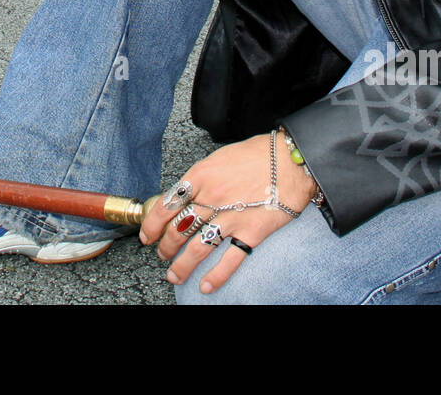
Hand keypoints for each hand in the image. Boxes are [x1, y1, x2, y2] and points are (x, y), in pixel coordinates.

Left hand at [139, 130, 316, 294]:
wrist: (293, 161)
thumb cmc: (258, 154)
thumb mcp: (219, 158)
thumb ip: (201, 178)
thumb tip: (185, 196)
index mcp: (201, 176)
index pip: (166, 205)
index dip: (152, 224)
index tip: (147, 235)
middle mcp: (212, 198)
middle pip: (179, 229)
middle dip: (166, 246)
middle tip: (162, 254)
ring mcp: (231, 218)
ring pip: (197, 249)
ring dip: (182, 266)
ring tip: (175, 274)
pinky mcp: (252, 233)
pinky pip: (230, 260)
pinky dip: (217, 276)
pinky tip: (206, 286)